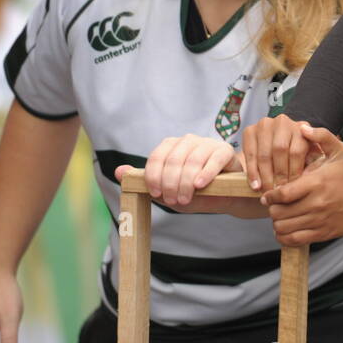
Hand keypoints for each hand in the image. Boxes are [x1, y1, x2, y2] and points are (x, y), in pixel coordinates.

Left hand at [115, 133, 261, 215]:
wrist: (225, 195)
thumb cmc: (194, 192)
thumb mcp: (167, 190)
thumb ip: (144, 181)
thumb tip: (117, 171)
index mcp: (171, 146)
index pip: (157, 157)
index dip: (154, 177)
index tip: (156, 194)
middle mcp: (188, 141)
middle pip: (174, 159)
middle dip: (171, 183)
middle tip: (173, 201)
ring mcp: (207, 144)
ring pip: (192, 160)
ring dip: (186, 182)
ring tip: (186, 199)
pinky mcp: (225, 150)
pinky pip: (214, 159)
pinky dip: (206, 173)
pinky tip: (200, 185)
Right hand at [241, 114, 323, 192]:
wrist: (274, 146)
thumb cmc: (295, 156)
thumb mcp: (308, 156)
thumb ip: (311, 164)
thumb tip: (308, 179)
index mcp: (301, 128)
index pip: (297, 151)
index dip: (293, 171)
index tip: (292, 188)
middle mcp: (283, 122)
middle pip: (280, 150)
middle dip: (279, 174)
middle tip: (278, 191)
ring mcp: (265, 125)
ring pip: (264, 153)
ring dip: (265, 175)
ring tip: (267, 192)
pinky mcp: (249, 130)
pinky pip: (250, 153)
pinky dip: (252, 171)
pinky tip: (255, 185)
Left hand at [261, 125, 342, 244]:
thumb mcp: (339, 150)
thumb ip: (321, 136)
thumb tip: (302, 128)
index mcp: (316, 183)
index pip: (282, 194)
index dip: (269, 196)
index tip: (267, 194)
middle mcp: (316, 204)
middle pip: (279, 213)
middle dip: (272, 209)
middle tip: (274, 205)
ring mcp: (319, 221)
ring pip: (284, 228)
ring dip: (277, 223)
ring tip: (280, 215)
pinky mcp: (323, 234)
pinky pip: (294, 240)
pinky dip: (284, 237)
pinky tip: (286, 228)